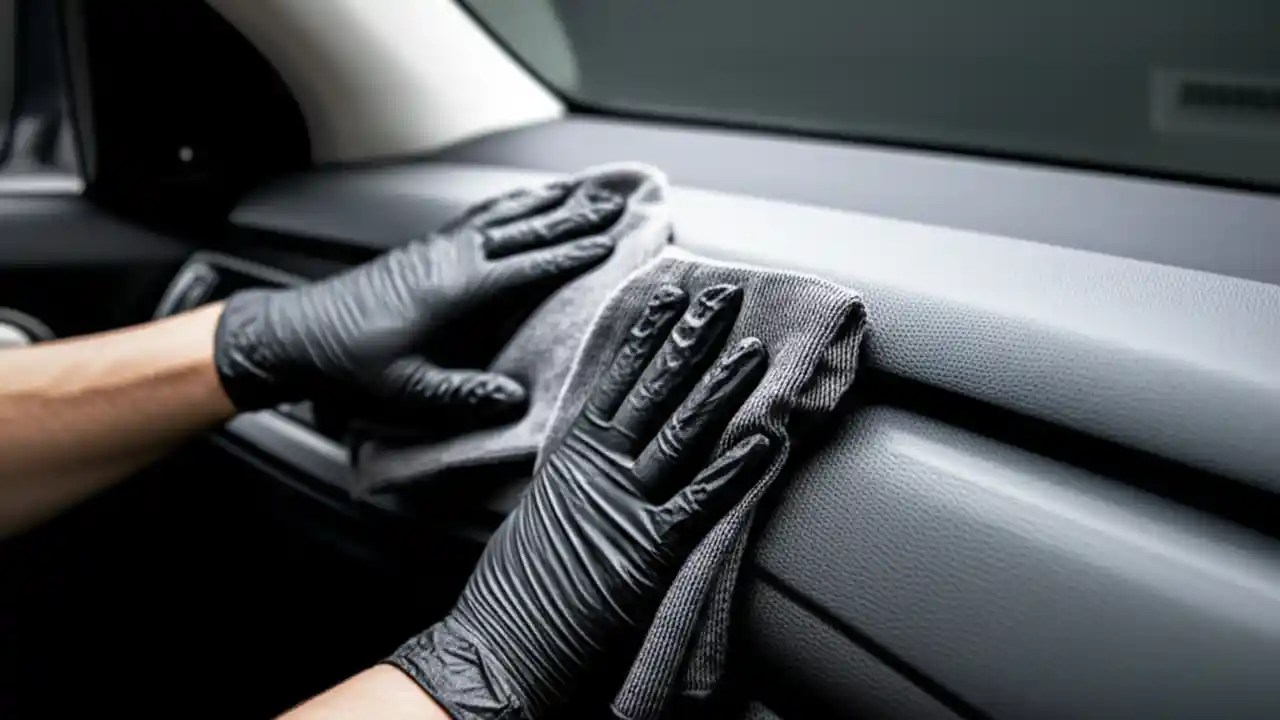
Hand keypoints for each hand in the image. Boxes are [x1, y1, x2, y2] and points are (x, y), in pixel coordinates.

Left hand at [213, 180, 624, 423]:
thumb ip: (462, 395)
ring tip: (587, 188)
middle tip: (617, 201)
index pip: (527, 265)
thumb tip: (514, 400)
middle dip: (575, 214)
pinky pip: (483, 215)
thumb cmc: (351, 363)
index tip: (611, 241)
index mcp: (455, 290)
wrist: (299, 333)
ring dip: (550, 200)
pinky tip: (530, 200)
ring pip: (507, 213)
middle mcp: (453, 257)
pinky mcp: (428, 246)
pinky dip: (515, 203)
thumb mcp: (407, 391)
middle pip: (526, 227)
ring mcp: (440, 246)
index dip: (572, 253)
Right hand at [389, 284, 773, 718]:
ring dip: (721, 389)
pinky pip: (699, 501)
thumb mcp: (551, 500)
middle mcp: (602, 467)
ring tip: (752, 349)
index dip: (649, 333)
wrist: (503, 634)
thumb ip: (586, 464)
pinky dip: (733, 469)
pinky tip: (763, 437)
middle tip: (722, 295)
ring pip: (682, 432)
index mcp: (575, 450)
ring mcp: (626, 504)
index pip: (619, 377)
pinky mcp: (649, 549)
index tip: (672, 294)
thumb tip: (614, 435)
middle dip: (692, 340)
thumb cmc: (525, 575)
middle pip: (655, 390)